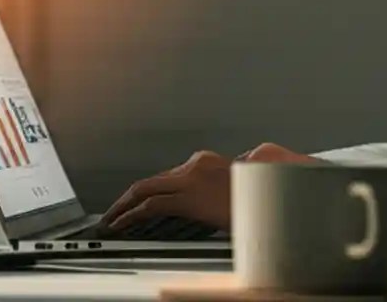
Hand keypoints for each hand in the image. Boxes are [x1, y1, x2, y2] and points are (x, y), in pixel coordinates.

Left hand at [99, 143, 319, 232]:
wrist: (275, 198)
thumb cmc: (262, 198)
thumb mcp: (239, 190)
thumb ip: (220, 191)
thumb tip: (210, 204)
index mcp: (207, 161)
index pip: (168, 176)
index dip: (149, 191)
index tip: (138, 203)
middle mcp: (195, 164)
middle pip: (152, 180)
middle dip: (128, 196)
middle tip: (113, 211)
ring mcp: (190, 178)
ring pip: (144, 188)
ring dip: (123, 206)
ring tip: (111, 221)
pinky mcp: (188, 196)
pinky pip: (150, 205)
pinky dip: (131, 215)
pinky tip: (122, 225)